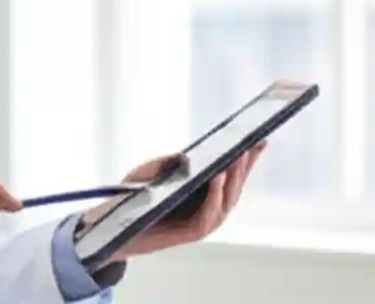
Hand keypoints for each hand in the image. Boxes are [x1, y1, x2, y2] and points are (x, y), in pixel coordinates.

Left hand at [90, 141, 266, 265]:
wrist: (116, 228)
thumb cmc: (133, 200)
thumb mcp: (146, 174)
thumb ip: (164, 164)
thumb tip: (184, 157)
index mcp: (203, 195)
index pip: (230, 176)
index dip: (246, 160)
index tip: (259, 140)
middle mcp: (207, 209)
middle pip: (233, 188)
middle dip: (244, 166)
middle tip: (250, 145)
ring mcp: (202, 223)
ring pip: (226, 202)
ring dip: (234, 179)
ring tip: (237, 158)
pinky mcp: (192, 233)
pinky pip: (208, 214)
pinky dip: (215, 196)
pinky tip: (218, 177)